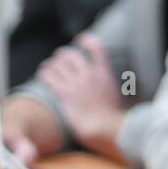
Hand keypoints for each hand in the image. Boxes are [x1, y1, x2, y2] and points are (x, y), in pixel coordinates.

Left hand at [39, 35, 125, 157]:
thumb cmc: (115, 119)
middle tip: (59, 58)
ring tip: (47, 68)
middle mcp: (89, 74)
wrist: (106, 129)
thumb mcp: (120, 98)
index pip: (95, 47)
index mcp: (104, 73)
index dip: (86, 40)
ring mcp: (76, 83)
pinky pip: (49, 77)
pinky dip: (44, 74)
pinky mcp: (64, 94)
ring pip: (57, 63)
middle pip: (70, 54)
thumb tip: (124, 91)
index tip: (80, 39)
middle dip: (62, 54)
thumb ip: (117, 89)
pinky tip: (43, 76)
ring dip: (50, 64)